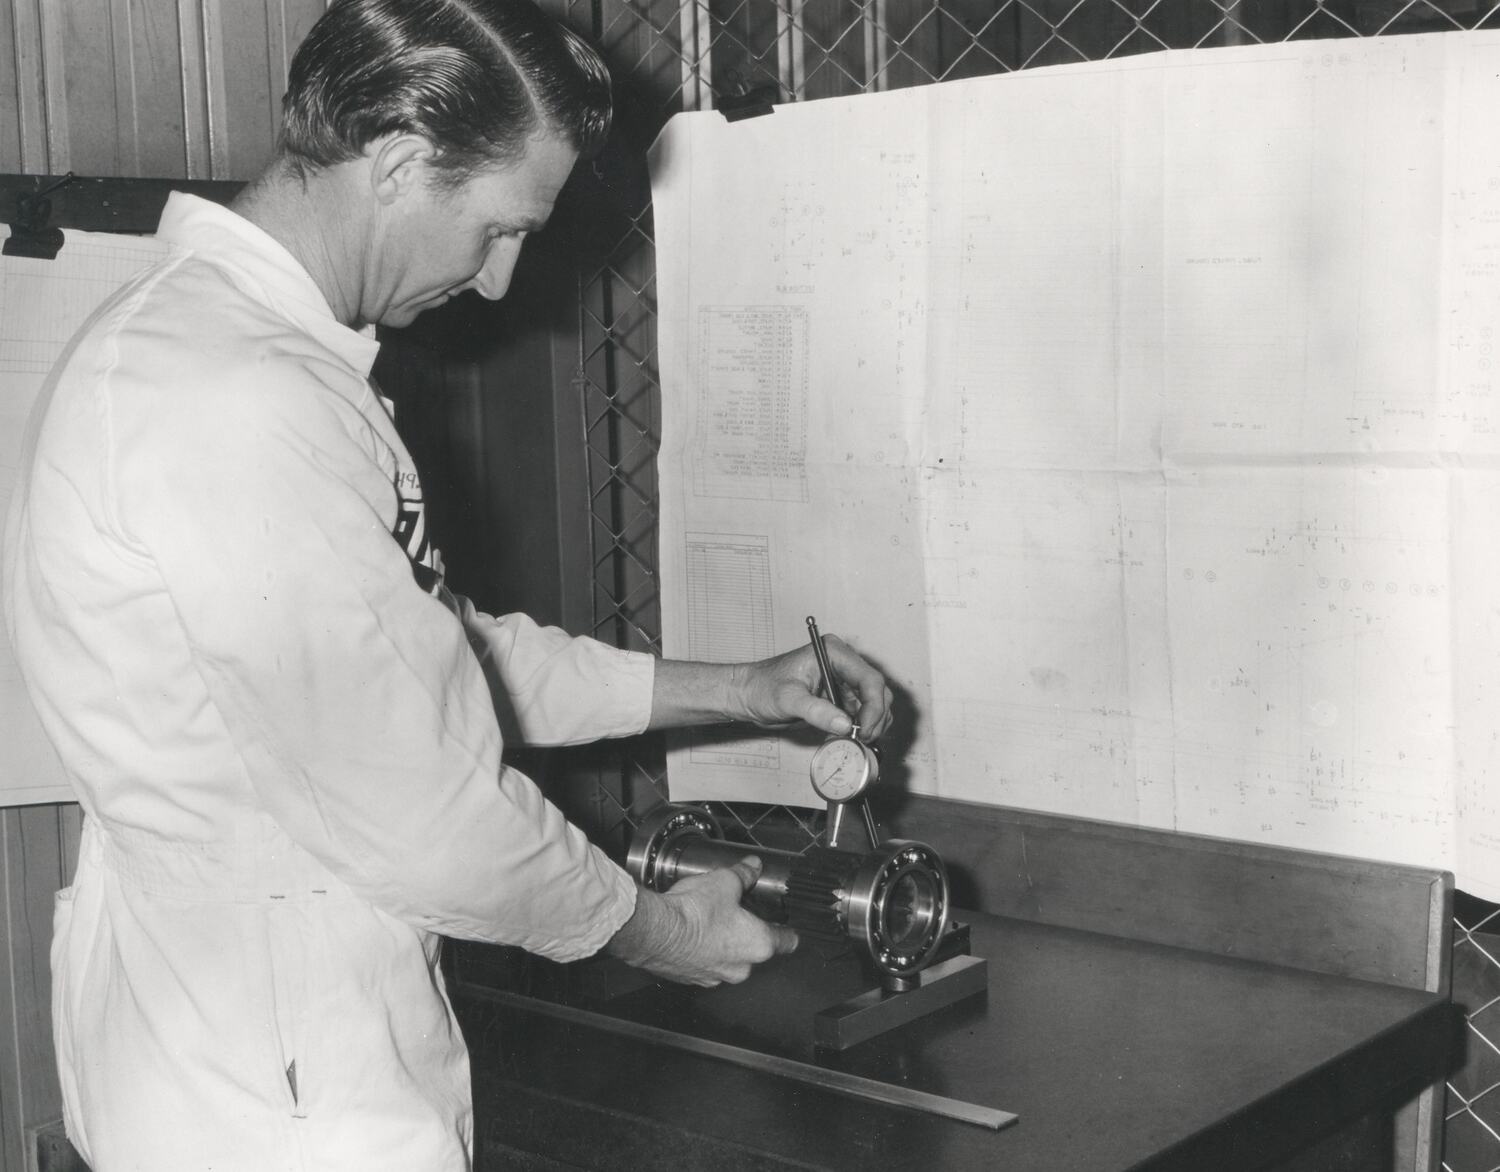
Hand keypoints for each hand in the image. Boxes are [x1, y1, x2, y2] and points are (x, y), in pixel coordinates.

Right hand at [606, 858, 797, 986]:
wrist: (655, 931)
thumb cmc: (693, 912)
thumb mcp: (725, 881)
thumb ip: (744, 874)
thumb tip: (753, 867)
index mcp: (758, 945)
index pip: (787, 942)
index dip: (788, 932)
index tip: (788, 928)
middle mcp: (740, 968)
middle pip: (754, 950)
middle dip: (745, 934)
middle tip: (735, 914)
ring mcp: (714, 977)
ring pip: (727, 960)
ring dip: (721, 945)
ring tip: (708, 922)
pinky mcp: (691, 979)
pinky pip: (703, 964)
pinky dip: (700, 952)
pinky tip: (691, 933)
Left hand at [732, 634, 893, 741]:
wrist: (749, 696)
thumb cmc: (762, 687)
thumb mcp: (787, 699)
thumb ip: (816, 710)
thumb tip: (844, 724)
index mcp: (833, 653)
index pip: (869, 678)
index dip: (873, 706)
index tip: (864, 728)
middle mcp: (842, 665)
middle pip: (877, 692)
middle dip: (874, 718)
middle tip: (861, 738)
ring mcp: (842, 682)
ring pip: (874, 704)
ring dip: (869, 725)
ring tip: (853, 740)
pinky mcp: (839, 698)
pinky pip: (861, 714)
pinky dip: (860, 728)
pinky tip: (845, 737)